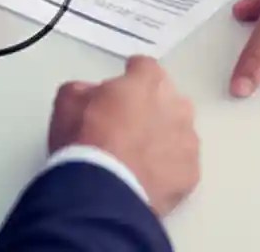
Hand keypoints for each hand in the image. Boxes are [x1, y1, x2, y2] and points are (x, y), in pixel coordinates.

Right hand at [48, 56, 199, 215]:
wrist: (102, 192)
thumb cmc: (85, 144)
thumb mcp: (67, 105)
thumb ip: (84, 90)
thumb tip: (91, 93)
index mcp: (147, 83)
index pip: (146, 67)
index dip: (133, 74)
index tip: (125, 82)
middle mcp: (176, 106)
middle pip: (167, 99)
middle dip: (151, 107)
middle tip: (128, 124)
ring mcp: (187, 141)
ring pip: (179, 132)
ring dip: (163, 138)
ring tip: (138, 156)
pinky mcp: (191, 174)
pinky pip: (181, 165)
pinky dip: (168, 168)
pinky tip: (147, 177)